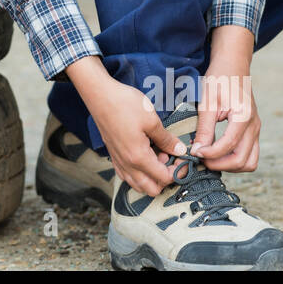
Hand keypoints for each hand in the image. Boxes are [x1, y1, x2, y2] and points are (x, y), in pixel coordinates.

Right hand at [68, 58, 187, 196]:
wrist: (99, 95)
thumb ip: (167, 139)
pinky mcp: (113, 156)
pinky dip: (139, 174)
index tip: (183, 158)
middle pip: (152, 189)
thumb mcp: (151, 120)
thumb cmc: (124, 104)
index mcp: (138, 157)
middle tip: (172, 159)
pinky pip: (127, 176)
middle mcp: (127, 164)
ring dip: (152, 177)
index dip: (178, 171)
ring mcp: (118, 161)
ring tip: (158, 156)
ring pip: (138, 185)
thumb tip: (180, 151)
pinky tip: (145, 156)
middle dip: (166, 178)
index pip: (164, 178)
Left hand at [192, 27, 260, 171]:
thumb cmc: (220, 79)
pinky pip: (250, 155)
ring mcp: (256, 129)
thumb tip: (197, 151)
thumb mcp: (207, 102)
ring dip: (230, 166)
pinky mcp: (253, 131)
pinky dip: (236, 160)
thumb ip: (204, 128)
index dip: (210, 154)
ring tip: (210, 158)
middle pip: (242, 160)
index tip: (195, 152)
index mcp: (244, 116)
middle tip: (201, 159)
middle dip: (220, 164)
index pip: (228, 145)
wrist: (234, 65)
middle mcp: (254, 126)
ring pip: (249, 162)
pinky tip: (218, 153)